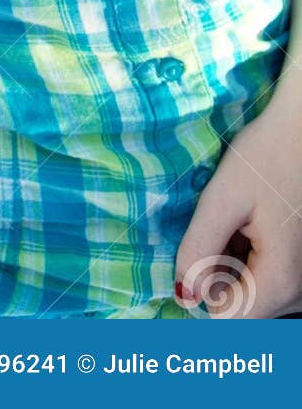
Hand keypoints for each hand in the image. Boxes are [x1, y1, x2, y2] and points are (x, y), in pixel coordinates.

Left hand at [175, 85, 301, 316]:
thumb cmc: (267, 155)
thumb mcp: (224, 196)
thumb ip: (200, 248)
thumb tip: (184, 293)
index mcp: (281, 281)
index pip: (228, 320)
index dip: (201, 291)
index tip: (193, 255)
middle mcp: (301, 292)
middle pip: (242, 307)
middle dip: (217, 275)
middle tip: (219, 226)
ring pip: (255, 294)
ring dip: (233, 266)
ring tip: (236, 221)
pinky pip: (268, 280)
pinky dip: (250, 258)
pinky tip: (250, 225)